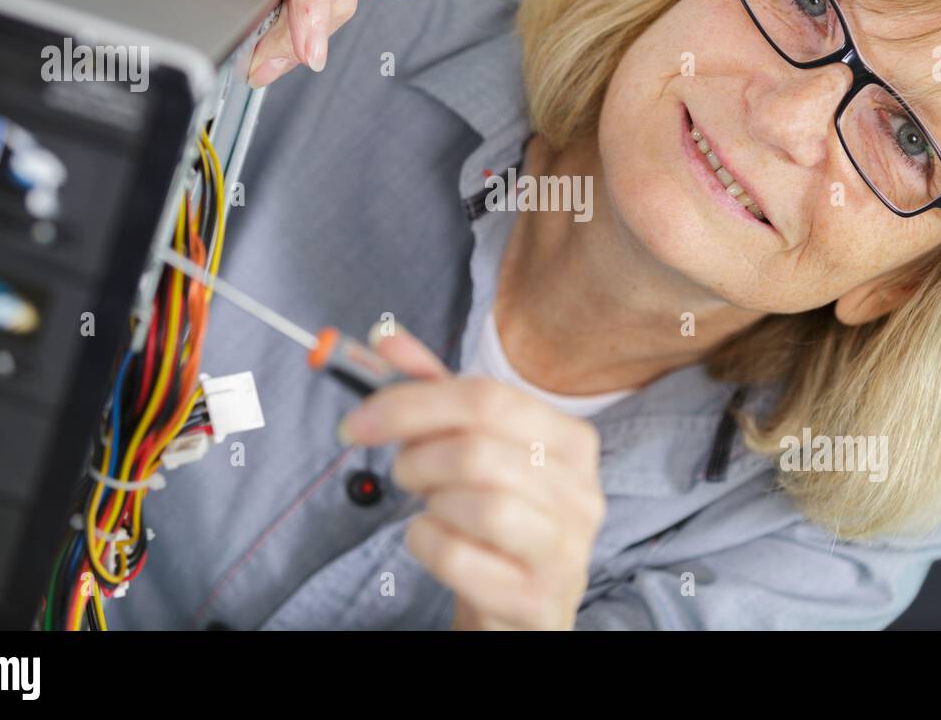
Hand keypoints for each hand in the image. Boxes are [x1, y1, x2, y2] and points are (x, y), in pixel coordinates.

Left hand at [339, 326, 606, 629]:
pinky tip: (434, 542)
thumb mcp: (469, 445)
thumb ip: (432, 390)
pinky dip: (427, 544)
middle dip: (417, 457)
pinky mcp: (537, 599)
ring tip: (429, 506)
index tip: (358, 420)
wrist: (518, 602)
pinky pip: (460, 556)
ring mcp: (566, 550)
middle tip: (400, 471)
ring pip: (478, 503)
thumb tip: (384, 337)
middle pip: (478, 449)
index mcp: (571, 441)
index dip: (411, 402)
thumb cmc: (491, 518)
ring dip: (429, 502)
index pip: (487, 398)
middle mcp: (582, 492)